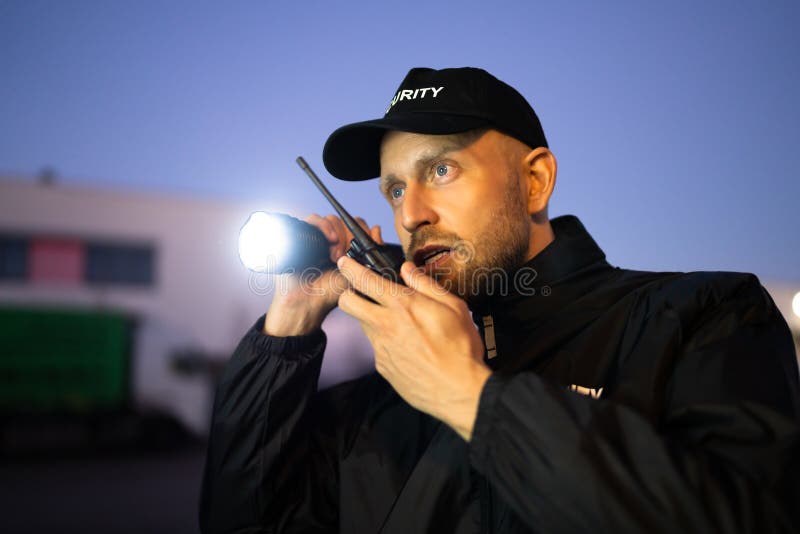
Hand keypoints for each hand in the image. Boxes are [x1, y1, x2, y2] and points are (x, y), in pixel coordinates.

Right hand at [263, 215, 381, 335]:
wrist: (308, 302)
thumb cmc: (331, 291)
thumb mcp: (358, 272)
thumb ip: (370, 252)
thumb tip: (377, 228)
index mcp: (345, 244)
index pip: (357, 224)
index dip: (362, 231)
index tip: (362, 246)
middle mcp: (331, 238)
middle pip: (345, 220)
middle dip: (349, 236)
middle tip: (345, 256)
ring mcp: (316, 236)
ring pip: (332, 219)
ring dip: (338, 235)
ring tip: (335, 256)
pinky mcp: (302, 234)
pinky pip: (313, 218)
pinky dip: (324, 225)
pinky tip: (330, 240)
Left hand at [337, 256, 490, 440]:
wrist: (458, 390)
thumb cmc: (461, 348)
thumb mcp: (454, 307)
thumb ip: (426, 285)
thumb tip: (408, 270)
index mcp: (403, 306)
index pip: (365, 280)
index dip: (350, 267)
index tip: (345, 262)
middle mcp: (386, 325)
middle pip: (348, 303)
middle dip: (349, 293)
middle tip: (363, 293)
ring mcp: (381, 348)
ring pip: (363, 325)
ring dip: (372, 319)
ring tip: (399, 324)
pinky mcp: (382, 366)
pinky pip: (377, 347)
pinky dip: (386, 342)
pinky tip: (407, 347)